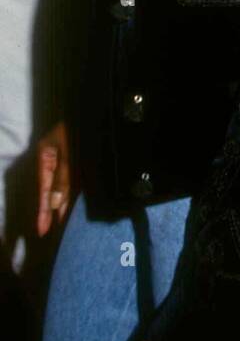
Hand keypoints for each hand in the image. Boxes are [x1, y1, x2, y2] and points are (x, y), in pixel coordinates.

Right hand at [36, 121, 70, 235]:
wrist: (96, 108)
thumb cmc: (80, 127)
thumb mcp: (70, 152)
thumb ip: (63, 177)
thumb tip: (54, 203)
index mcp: (45, 155)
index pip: (42, 188)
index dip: (42, 210)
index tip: (41, 229)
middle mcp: (52, 159)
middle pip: (48, 189)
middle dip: (47, 209)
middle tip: (45, 232)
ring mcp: (64, 159)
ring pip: (60, 186)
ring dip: (59, 204)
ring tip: (57, 224)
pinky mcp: (76, 160)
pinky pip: (71, 180)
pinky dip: (69, 193)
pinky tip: (68, 206)